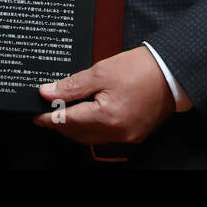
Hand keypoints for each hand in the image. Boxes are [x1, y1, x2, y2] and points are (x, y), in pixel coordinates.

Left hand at [32, 46, 180, 145]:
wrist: (171, 73)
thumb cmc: (139, 69)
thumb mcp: (100, 72)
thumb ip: (71, 85)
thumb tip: (47, 92)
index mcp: (106, 117)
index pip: (67, 122)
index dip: (48, 118)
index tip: (35, 114)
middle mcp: (116, 133)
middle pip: (77, 133)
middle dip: (59, 123)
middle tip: (47, 110)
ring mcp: (126, 136)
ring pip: (90, 137)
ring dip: (75, 127)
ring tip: (64, 111)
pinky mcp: (134, 135)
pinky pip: (105, 136)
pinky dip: (92, 128)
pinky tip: (87, 115)